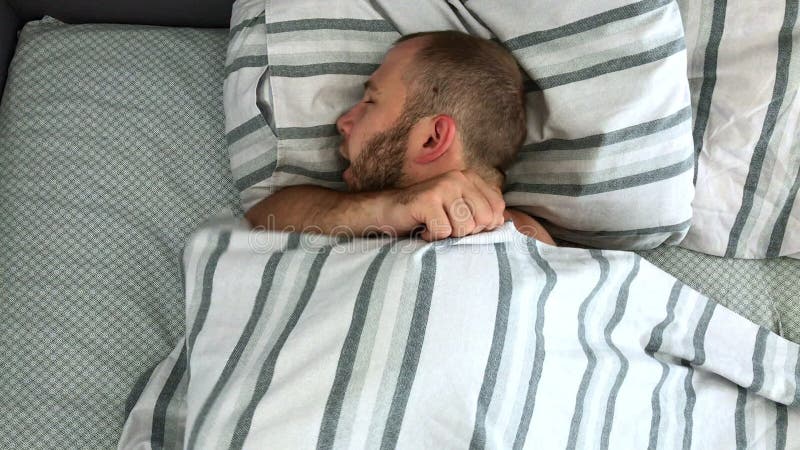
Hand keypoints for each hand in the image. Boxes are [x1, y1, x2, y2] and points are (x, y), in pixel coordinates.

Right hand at [378, 170, 505, 240]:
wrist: (387, 211)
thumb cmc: (426, 215)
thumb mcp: (458, 210)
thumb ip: (482, 213)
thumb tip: (503, 222)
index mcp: (470, 178)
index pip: (497, 209)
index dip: (484, 225)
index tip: (462, 223)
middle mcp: (458, 177)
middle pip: (483, 220)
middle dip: (466, 232)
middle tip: (446, 226)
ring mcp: (442, 186)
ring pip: (464, 228)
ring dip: (447, 235)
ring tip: (433, 225)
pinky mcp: (427, 200)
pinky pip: (444, 232)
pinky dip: (431, 237)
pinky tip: (422, 228)